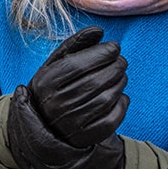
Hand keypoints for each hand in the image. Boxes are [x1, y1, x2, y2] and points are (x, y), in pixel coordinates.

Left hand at [6, 85, 124, 168]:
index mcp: (66, 165)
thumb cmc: (108, 155)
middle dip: (17, 114)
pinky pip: (19, 153)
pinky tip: (18, 120)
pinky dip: (16, 134)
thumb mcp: (101, 133)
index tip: (24, 91)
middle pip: (23, 141)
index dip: (26, 112)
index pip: (37, 137)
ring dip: (15, 123)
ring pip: (18, 147)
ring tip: (18, 103)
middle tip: (19, 94)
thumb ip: (82, 116)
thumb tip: (59, 89)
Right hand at [27, 26, 128, 146]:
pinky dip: (122, 104)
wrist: (45, 124)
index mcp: (45, 83)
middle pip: (95, 82)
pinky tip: (121, 95)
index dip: (101, 54)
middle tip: (121, 61)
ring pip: (106, 99)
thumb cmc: (54, 86)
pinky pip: (112, 119)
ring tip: (121, 76)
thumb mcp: (56, 63)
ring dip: (120, 83)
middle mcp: (55, 104)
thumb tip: (99, 31)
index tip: (114, 47)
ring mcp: (70, 123)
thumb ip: (75, 44)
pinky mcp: (85, 138)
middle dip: (115, 67)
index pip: (78, 65)